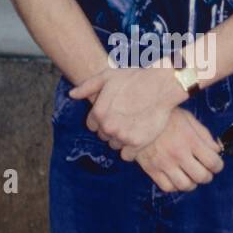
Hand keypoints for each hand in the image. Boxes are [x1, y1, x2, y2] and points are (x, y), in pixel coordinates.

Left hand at [69, 62, 183, 153]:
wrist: (161, 86)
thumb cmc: (134, 78)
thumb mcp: (107, 76)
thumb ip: (87, 87)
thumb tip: (71, 95)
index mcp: (98, 112)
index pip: (92, 125)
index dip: (103, 118)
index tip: (115, 112)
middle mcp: (107, 127)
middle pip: (104, 136)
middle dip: (112, 128)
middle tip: (126, 117)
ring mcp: (122, 136)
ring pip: (115, 145)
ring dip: (121, 139)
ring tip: (133, 124)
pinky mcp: (137, 144)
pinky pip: (127, 156)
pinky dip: (131, 150)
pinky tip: (138, 136)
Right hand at [124, 106, 224, 192]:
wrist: (137, 116)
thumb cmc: (165, 116)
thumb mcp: (188, 118)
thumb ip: (204, 135)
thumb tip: (217, 150)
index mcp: (190, 139)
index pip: (213, 162)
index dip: (218, 166)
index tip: (216, 164)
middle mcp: (179, 153)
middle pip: (202, 176)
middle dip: (207, 176)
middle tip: (205, 171)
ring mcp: (164, 163)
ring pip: (185, 185)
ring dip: (192, 183)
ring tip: (191, 176)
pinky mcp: (151, 169)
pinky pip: (167, 187)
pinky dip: (175, 186)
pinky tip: (176, 177)